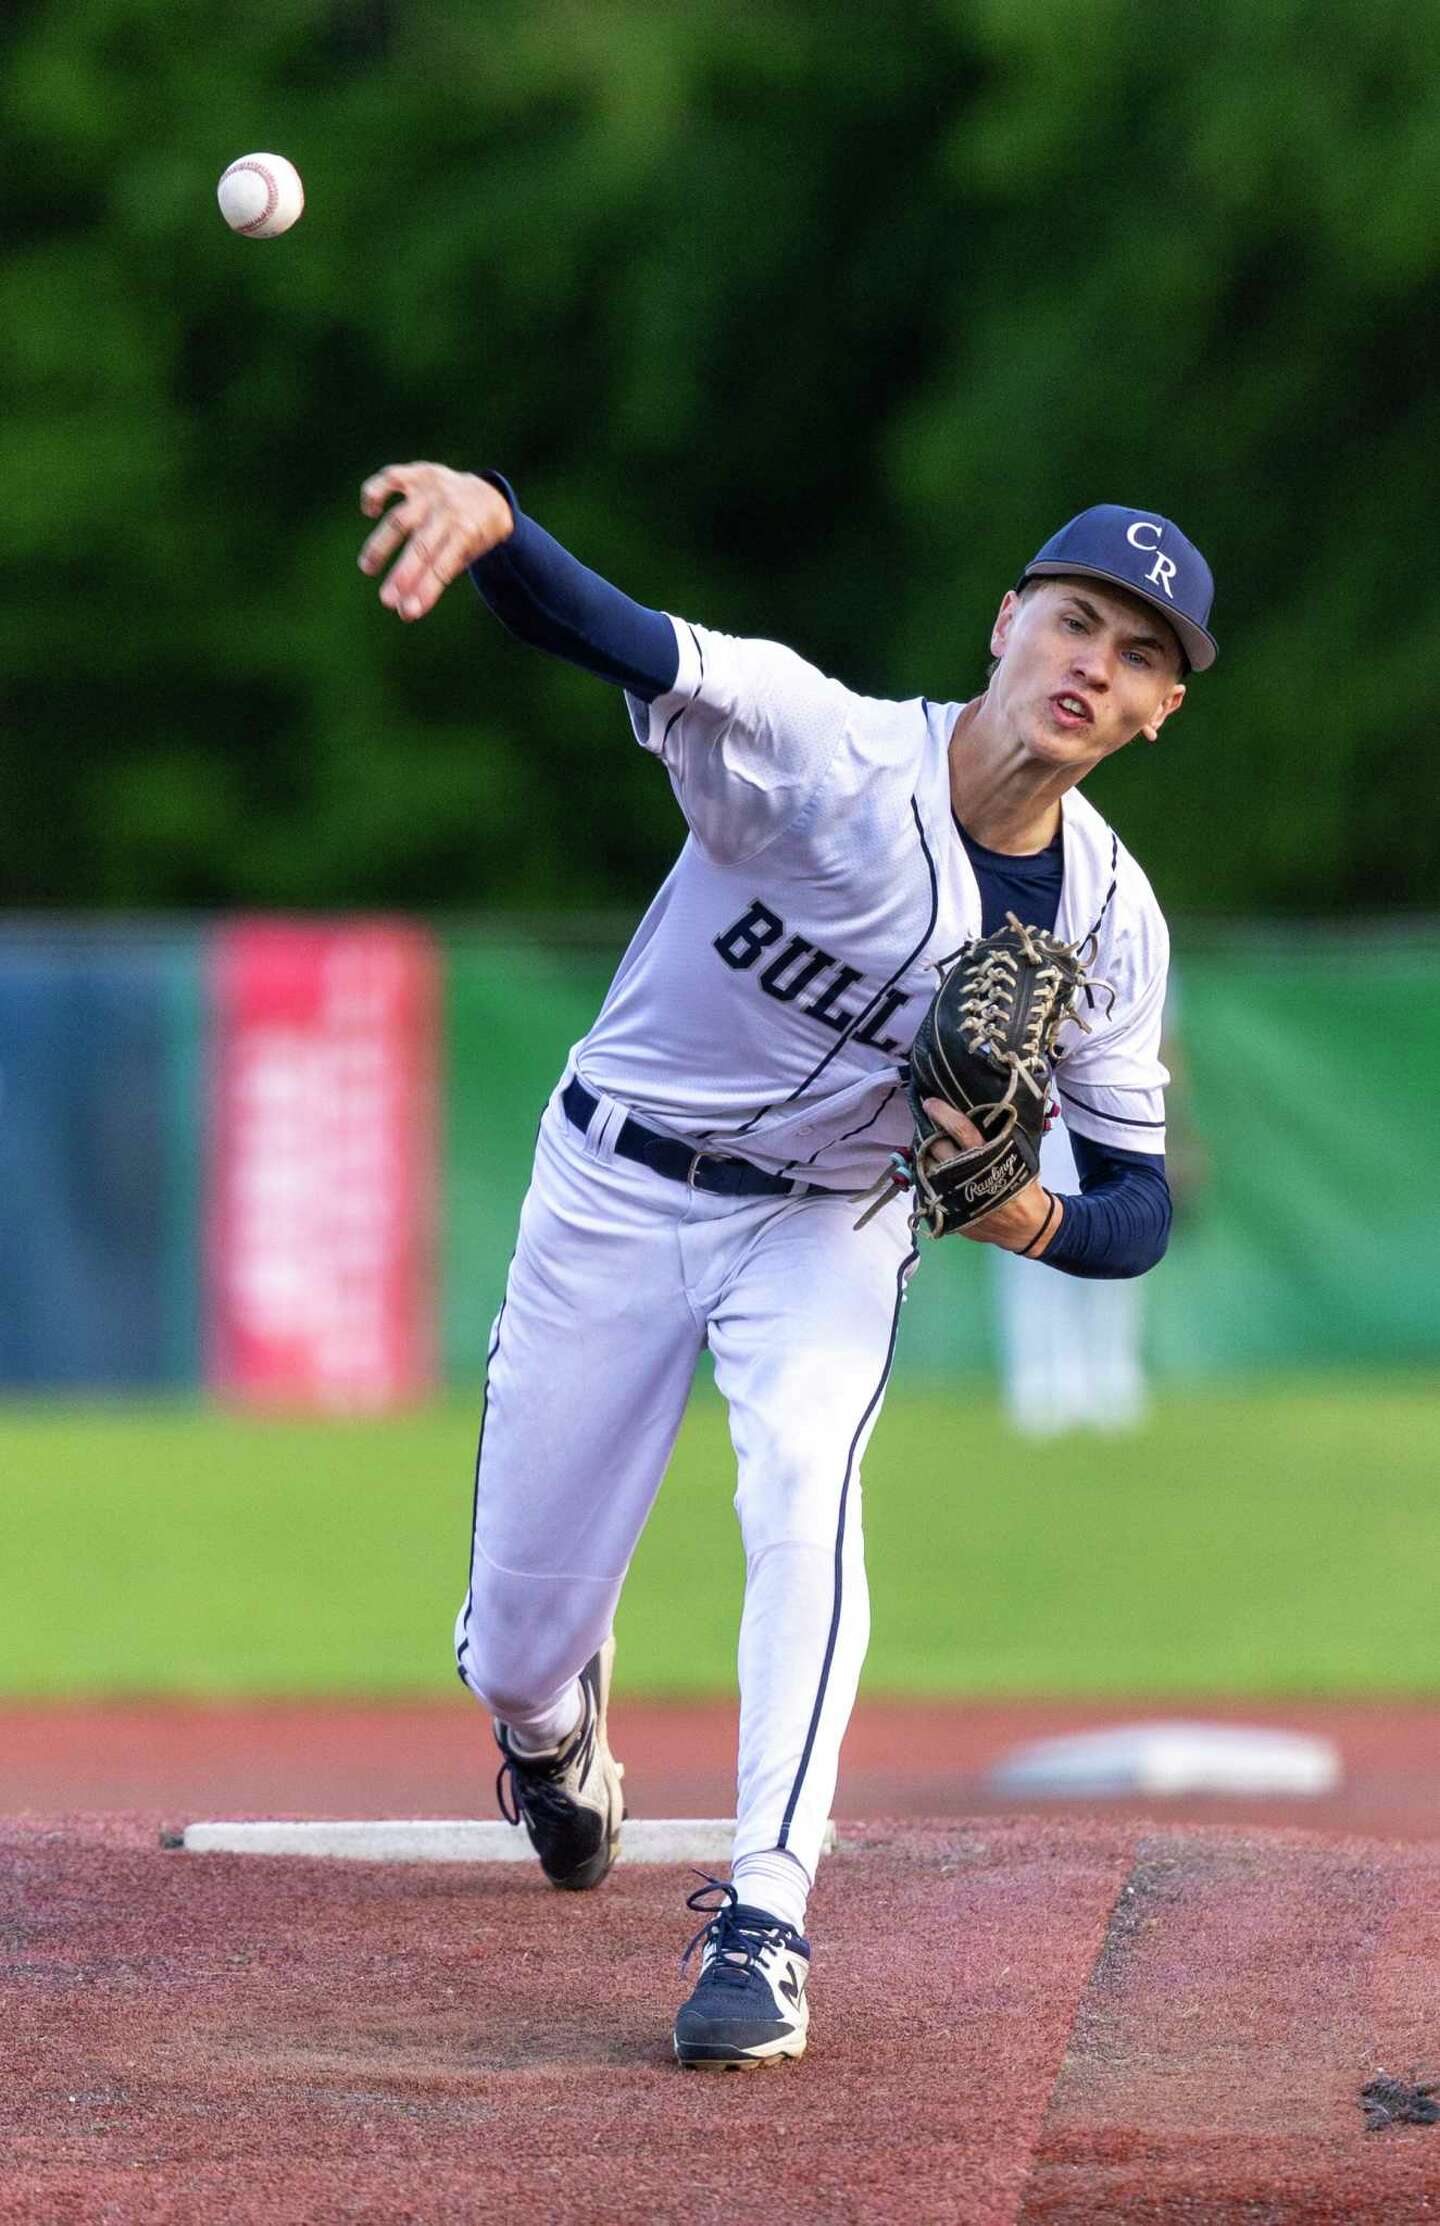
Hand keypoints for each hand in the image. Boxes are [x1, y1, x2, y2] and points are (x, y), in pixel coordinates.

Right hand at [358, 462, 514, 620]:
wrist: (488, 496)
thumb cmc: (472, 538)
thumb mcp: (467, 557)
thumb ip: (437, 578)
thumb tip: (406, 609)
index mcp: (467, 532)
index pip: (443, 566)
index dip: (426, 590)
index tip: (408, 612)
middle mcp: (448, 509)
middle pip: (422, 546)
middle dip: (403, 574)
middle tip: (386, 600)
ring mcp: (431, 489)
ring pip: (400, 518)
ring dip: (381, 544)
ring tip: (367, 568)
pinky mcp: (416, 473)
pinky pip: (390, 477)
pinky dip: (375, 492)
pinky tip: (370, 511)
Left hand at [921, 1098, 1061, 1254]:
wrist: (1026, 1225)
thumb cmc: (1023, 1187)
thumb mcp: (1018, 1158)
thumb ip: (1000, 1139)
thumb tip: (980, 1115)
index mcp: (987, 1157)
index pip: (960, 1129)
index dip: (943, 1114)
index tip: (930, 1103)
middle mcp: (967, 1176)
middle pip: (937, 1147)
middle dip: (930, 1134)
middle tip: (927, 1127)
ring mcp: (955, 1196)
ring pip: (927, 1168)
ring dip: (925, 1156)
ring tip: (929, 1149)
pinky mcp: (949, 1213)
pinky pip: (928, 1190)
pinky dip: (927, 1179)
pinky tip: (932, 1172)